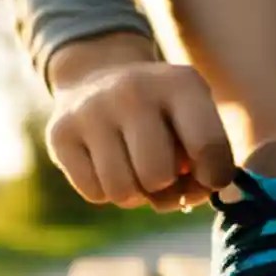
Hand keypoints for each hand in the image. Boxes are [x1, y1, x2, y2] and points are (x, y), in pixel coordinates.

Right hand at [46, 34, 234, 210]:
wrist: (97, 76)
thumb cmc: (161, 113)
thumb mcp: (194, 117)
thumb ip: (208, 160)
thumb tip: (190, 198)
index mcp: (179, 83)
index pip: (208, 146)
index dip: (214, 177)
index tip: (209, 179)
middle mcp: (133, 91)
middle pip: (158, 175)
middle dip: (165, 186)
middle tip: (163, 173)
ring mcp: (91, 110)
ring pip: (123, 191)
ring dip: (135, 194)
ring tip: (135, 170)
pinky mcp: (61, 133)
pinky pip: (95, 193)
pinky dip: (106, 191)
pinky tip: (107, 165)